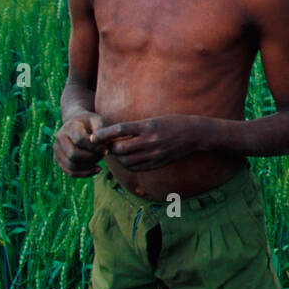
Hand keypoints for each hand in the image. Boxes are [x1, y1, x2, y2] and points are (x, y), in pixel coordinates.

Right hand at [53, 111, 107, 177]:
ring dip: (89, 166)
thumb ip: (100, 130)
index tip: (106, 150)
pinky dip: (85, 173)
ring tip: (99, 159)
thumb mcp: (98, 121)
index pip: (79, 140)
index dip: (94, 148)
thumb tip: (99, 143)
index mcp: (70, 126)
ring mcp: (57, 149)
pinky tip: (97, 169)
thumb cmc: (92, 124)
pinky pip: (70, 172)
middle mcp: (60, 137)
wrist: (79, 125)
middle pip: (73, 154)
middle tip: (103, 155)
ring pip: (71, 165)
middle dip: (91, 158)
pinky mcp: (58, 159)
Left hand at [90, 115, 211, 171]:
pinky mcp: (157, 163)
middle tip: (108, 146)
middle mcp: (150, 140)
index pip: (120, 130)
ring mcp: (154, 153)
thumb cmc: (172, 123)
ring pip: (126, 161)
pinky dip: (127, 165)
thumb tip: (113, 135)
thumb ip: (134, 128)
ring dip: (118, 158)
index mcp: (148, 126)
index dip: (104, 134)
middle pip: (120, 148)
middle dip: (110, 148)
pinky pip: (136, 168)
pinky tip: (128, 160)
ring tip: (118, 153)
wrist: (194, 134)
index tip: (93, 137)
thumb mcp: (153, 120)